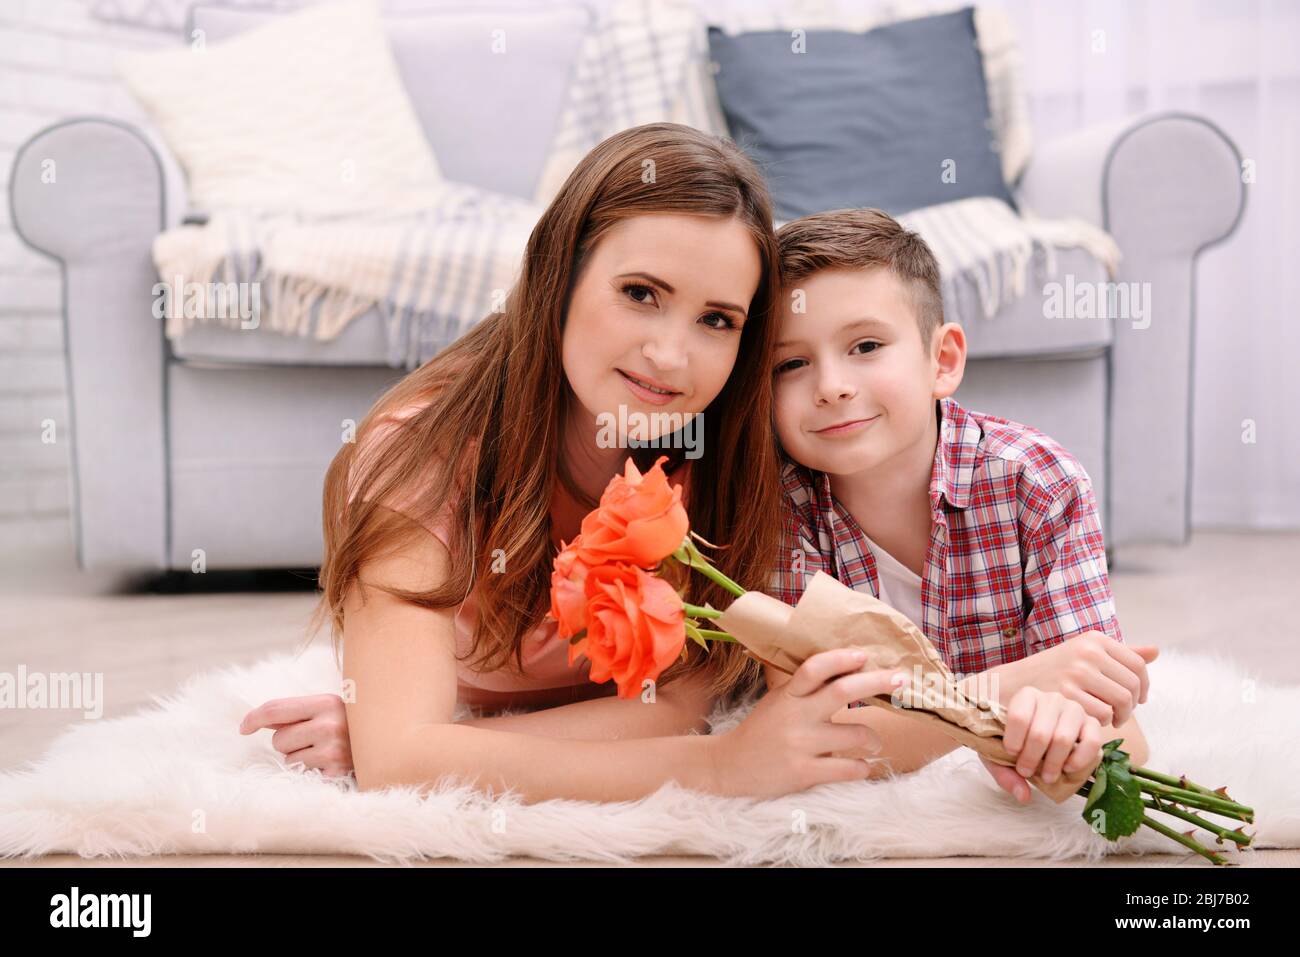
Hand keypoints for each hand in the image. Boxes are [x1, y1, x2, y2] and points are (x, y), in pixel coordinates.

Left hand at [239, 694, 352, 778]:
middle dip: (290, 743)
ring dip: (301, 759)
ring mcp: (333, 751)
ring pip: (289, 760)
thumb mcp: (330, 710)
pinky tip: (330, 767)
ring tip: (326, 753)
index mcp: (327, 702)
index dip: (253, 718)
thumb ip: (298, 713)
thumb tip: (258, 720)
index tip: (243, 728)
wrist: (390, 745)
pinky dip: (311, 773)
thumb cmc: (352, 727)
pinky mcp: (335, 774)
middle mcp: (329, 725)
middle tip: (316, 741)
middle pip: (278, 740)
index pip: (276, 709)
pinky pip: (302, 775)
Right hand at [710, 649, 905, 798]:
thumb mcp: (778, 701)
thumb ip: (805, 689)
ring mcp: (800, 745)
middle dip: (877, 682)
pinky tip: (863, 766)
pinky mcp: (803, 772)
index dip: (840, 658)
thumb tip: (845, 669)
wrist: (729, 766)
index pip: (814, 668)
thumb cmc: (761, 730)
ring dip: (873, 739)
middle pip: (842, 692)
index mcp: (787, 695)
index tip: (863, 654)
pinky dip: (862, 768)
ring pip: (854, 734)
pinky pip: (846, 769)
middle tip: (901, 679)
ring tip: (875, 743)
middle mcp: (795, 716)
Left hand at [982, 687, 1102, 802]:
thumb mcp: (1000, 752)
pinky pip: (1092, 742)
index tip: (1011, 753)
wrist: (1039, 733)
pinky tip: (1067, 768)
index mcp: (1026, 696)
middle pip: (1040, 732)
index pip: (1019, 716)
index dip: (1014, 741)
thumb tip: (1023, 795)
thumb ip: (1004, 772)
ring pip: (1064, 739)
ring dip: (1053, 763)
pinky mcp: (1092, 723)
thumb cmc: (1019, 740)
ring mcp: (1074, 709)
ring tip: (1047, 777)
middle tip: (1026, 771)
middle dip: (1031, 758)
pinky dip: (1080, 759)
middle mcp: (1052, 698)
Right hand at [991, 633, 1158, 726]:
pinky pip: (1102, 715)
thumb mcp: (1084, 653)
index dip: (1143, 686)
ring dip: (1118, 717)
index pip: (1138, 664)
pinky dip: (1099, 723)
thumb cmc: (1054, 671)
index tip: (1138, 698)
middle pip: (1132, 685)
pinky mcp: (1068, 695)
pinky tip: (1089, 721)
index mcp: (1094, 639)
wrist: (1015, 684)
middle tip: (1121, 714)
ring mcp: (1077, 673)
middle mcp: (1087, 653)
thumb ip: (1120, 654)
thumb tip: (1155, 651)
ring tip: (1107, 719)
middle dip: (1131, 706)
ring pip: (1120, 702)